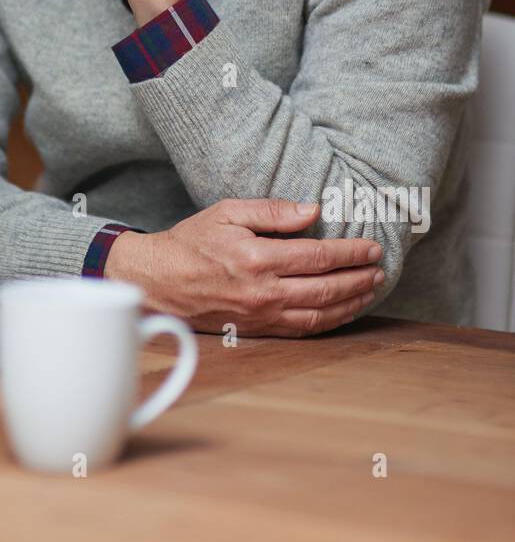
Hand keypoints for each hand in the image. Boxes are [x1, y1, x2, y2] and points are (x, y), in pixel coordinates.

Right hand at [104, 198, 384, 337]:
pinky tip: (342, 312)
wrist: (159, 281)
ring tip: (370, 290)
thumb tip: (312, 211)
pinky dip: (329, 322)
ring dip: (351, 303)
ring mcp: (262, 315)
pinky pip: (302, 330)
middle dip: (359, 278)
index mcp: (257, 259)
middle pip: (326, 288)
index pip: (318, 257)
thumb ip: (272, 212)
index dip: (350, 253)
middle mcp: (264, 292)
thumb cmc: (192, 242)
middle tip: (380, 269)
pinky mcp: (258, 330)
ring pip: (320, 314)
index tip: (372, 247)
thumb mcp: (228, 212)